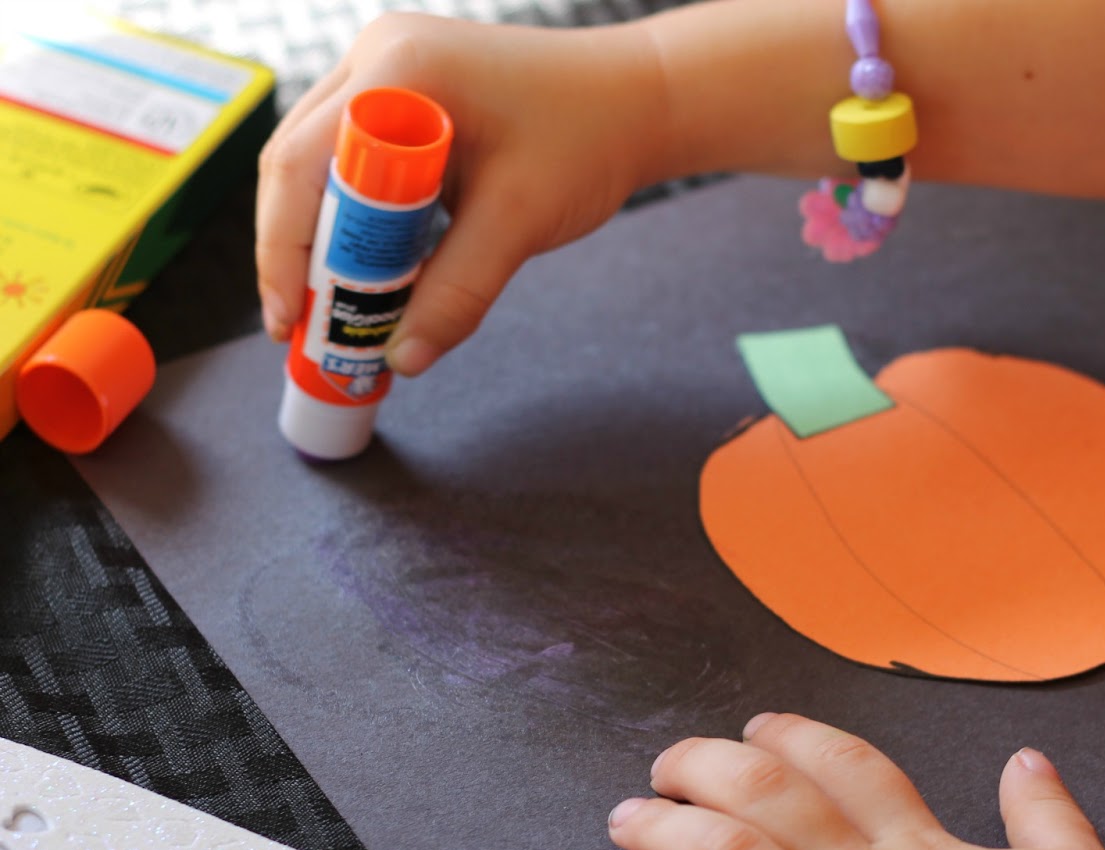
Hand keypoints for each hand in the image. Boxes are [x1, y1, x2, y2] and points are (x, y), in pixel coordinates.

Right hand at [254, 13, 663, 374]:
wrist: (640, 100)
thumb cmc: (590, 138)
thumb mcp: (518, 222)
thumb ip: (457, 293)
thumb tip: (403, 359)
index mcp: (399, 68)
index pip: (301, 165)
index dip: (282, 250)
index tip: (289, 319)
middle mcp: (379, 55)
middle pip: (297, 163)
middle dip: (295, 251)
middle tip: (302, 325)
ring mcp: (389, 67)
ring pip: (322, 163)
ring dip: (325, 236)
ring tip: (332, 306)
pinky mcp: (408, 91)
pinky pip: (359, 159)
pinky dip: (359, 217)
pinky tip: (370, 269)